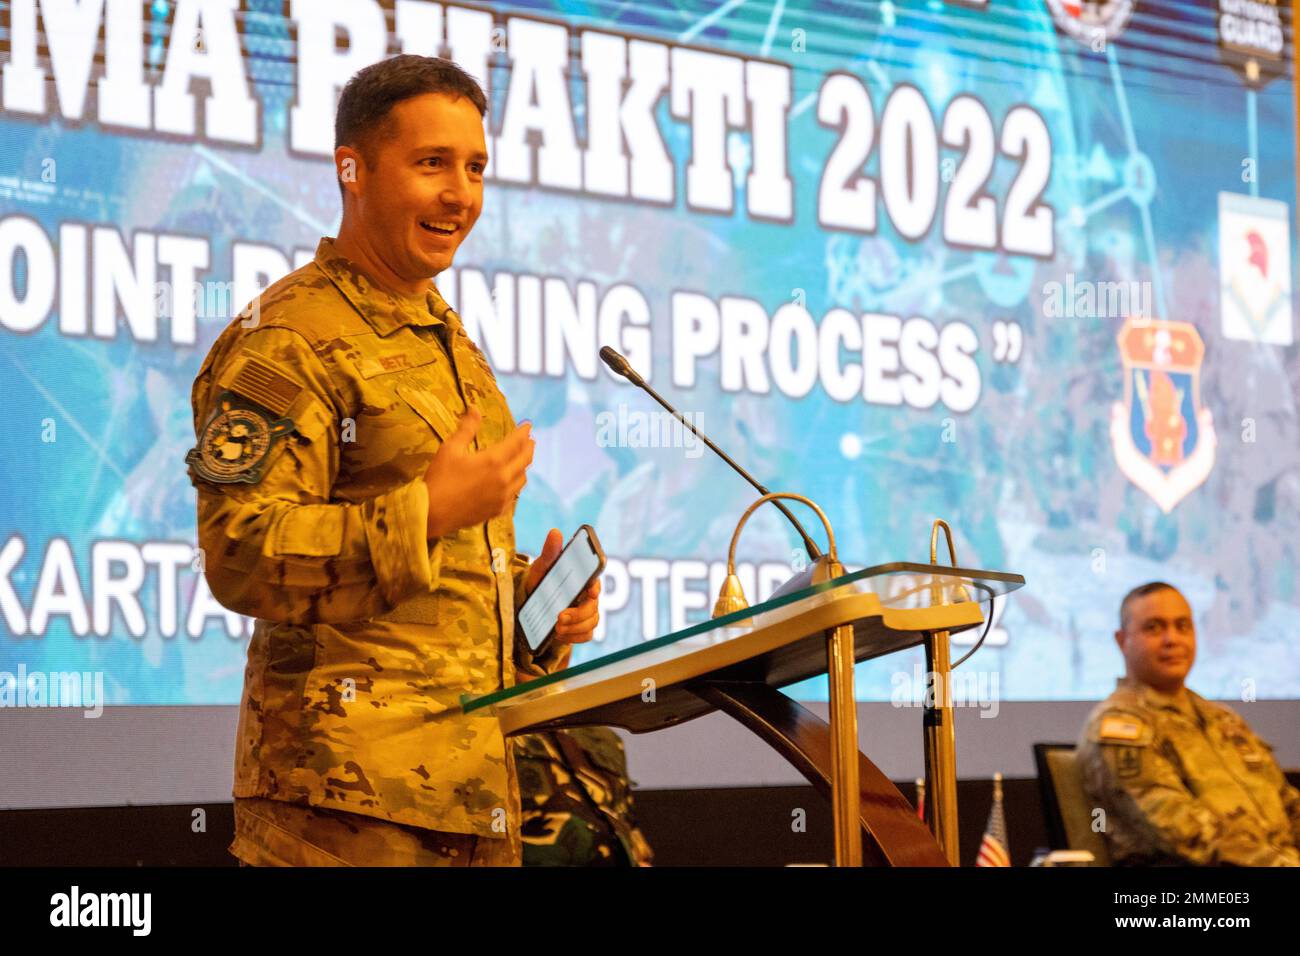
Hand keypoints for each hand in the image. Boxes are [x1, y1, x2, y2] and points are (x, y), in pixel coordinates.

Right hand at [424, 409, 533, 538]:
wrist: (432, 513)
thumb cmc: (440, 478)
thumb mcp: (451, 448)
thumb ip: (467, 428)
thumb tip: (475, 408)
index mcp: (494, 461)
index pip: (516, 442)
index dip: (523, 432)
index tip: (528, 425)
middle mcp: (504, 479)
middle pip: (524, 460)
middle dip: (529, 447)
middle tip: (530, 440)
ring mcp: (503, 497)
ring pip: (522, 479)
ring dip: (524, 466)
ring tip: (523, 459)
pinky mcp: (498, 511)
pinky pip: (514, 495)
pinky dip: (516, 484)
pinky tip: (512, 483)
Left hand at [524, 528, 600, 646]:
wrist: (534, 602)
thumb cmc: (542, 581)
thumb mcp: (543, 567)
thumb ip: (550, 552)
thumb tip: (555, 532)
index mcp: (583, 579)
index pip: (595, 582)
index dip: (594, 588)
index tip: (589, 591)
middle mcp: (589, 596)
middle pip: (593, 607)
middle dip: (578, 614)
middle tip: (559, 618)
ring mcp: (587, 612)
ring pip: (591, 622)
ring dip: (575, 627)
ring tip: (556, 629)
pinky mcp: (582, 628)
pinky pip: (586, 635)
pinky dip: (574, 637)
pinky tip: (560, 635)